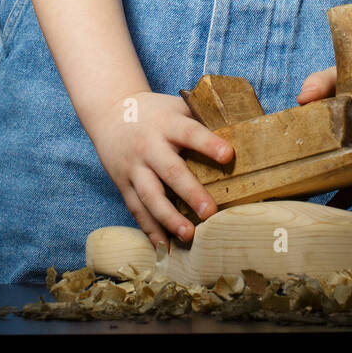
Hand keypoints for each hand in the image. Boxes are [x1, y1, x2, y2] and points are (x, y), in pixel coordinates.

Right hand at [88, 90, 234, 249]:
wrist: (110, 112)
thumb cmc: (155, 111)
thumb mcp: (176, 106)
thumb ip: (201, 119)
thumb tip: (241, 131)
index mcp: (167, 124)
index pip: (190, 133)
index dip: (209, 144)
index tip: (229, 155)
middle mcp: (149, 146)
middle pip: (170, 171)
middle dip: (191, 192)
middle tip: (211, 212)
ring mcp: (134, 167)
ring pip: (150, 196)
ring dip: (169, 218)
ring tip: (189, 234)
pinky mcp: (123, 184)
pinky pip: (136, 209)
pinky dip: (150, 229)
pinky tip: (164, 246)